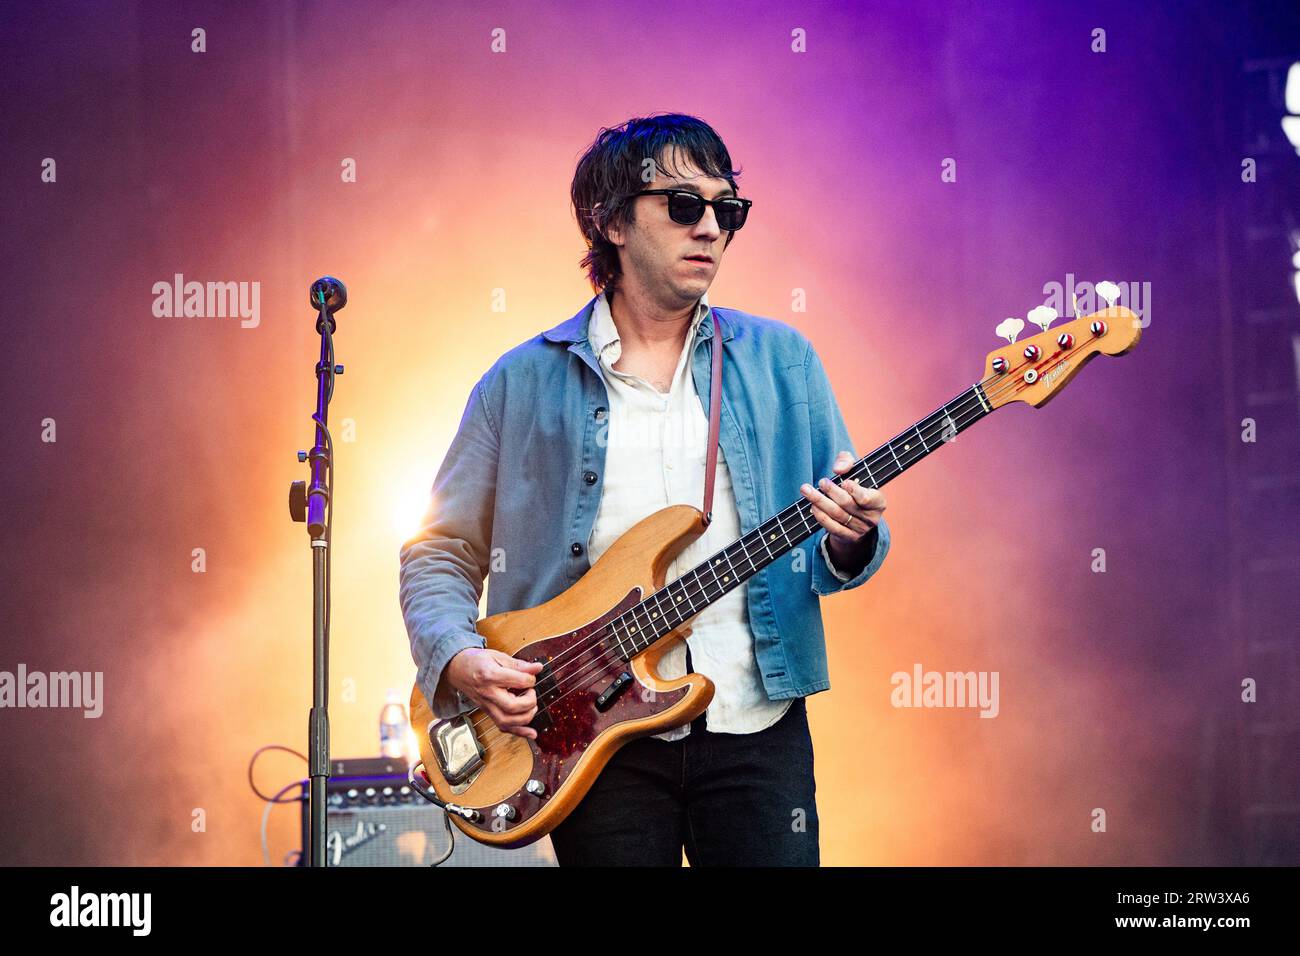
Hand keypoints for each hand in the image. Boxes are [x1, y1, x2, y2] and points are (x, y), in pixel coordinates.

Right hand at [445, 647, 543, 739]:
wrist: (456, 670)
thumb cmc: (476, 662)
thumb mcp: (497, 656)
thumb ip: (518, 664)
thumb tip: (537, 668)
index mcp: (490, 675)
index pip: (518, 682)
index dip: (531, 679)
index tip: (531, 677)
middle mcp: (487, 693)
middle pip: (512, 706)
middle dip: (530, 701)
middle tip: (531, 692)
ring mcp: (486, 705)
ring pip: (507, 721)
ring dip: (526, 717)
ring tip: (532, 707)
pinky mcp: (487, 712)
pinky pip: (502, 727)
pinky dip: (519, 732)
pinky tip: (531, 733)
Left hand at [800, 450, 886, 566]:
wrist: (856, 517)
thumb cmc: (855, 488)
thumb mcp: (855, 470)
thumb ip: (847, 462)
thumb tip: (838, 469)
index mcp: (878, 501)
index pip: (868, 498)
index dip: (856, 490)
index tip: (844, 482)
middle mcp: (871, 517)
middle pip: (848, 504)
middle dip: (832, 492)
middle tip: (821, 482)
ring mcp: (860, 529)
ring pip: (837, 515)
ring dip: (820, 502)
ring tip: (807, 491)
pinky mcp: (848, 537)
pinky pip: (832, 527)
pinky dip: (821, 517)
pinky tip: (813, 507)